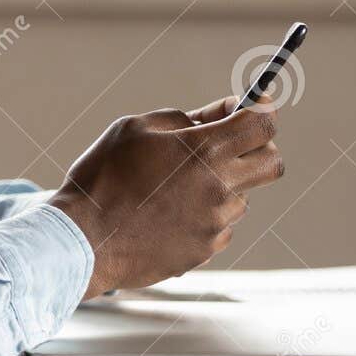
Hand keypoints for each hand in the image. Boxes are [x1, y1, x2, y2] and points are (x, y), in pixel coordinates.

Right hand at [46, 94, 283, 298]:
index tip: (253, 106)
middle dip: (257, 147)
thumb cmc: (102, 177)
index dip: (263, 109)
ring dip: (221, 184)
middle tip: (227, 144)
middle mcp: (219, 188)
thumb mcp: (133, 129)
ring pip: (241, 196)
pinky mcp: (205, 250)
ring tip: (175, 187)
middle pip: (271, 162)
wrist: (84, 239)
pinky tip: (168, 214)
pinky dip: (204, 215)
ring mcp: (215, 223)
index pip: (263, 125)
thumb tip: (216, 115)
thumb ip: (181, 118)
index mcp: (203, 151)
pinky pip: (220, 226)